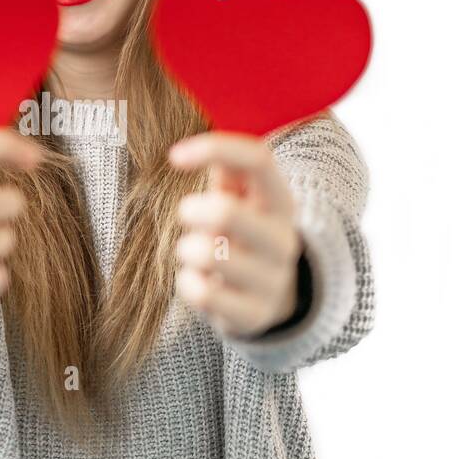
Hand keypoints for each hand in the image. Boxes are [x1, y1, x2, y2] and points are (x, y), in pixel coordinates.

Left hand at [168, 131, 303, 339]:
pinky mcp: (254, 315)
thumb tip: (193, 144)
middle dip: (191, 211)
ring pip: (208, 256)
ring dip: (186, 250)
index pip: (259, 160)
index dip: (214, 148)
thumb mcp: (244, 198)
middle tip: (186, 214)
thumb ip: (228, 168)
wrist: (274, 298)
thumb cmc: (245, 234)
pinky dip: (187, 284)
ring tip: (192, 252)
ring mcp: (272, 280)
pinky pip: (202, 294)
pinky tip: (196, 281)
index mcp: (280, 201)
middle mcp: (283, 239)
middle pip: (226, 212)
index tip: (174, 156)